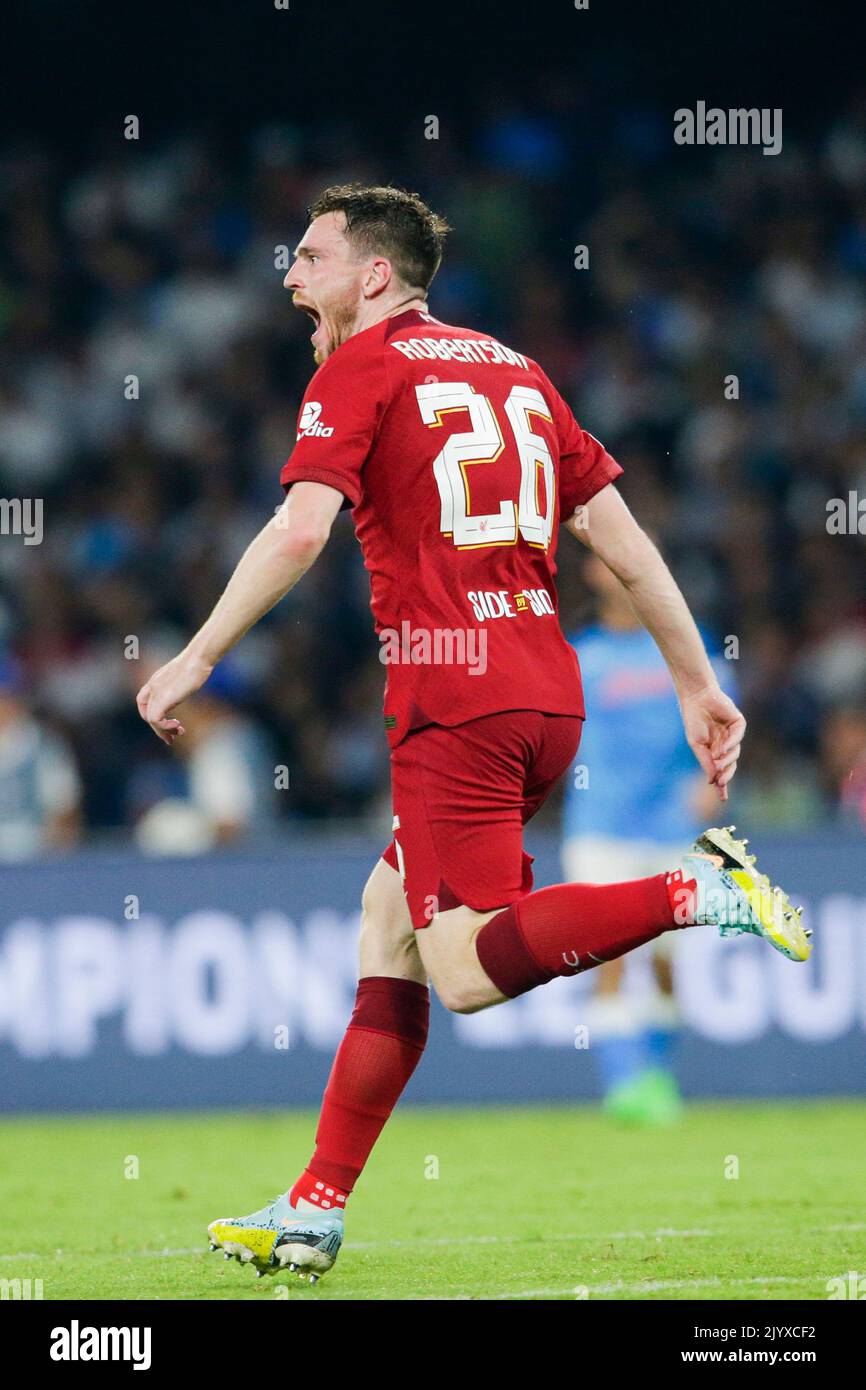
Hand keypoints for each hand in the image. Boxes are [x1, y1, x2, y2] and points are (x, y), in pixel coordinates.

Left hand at [136, 650, 212, 745]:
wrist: (198, 658)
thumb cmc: (198, 664)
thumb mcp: (185, 675)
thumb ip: (180, 682)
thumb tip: (192, 682)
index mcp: (156, 681)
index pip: (144, 702)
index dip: (154, 715)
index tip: (170, 722)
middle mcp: (152, 687)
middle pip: (146, 713)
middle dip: (159, 728)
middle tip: (172, 738)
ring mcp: (156, 692)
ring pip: (150, 718)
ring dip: (163, 731)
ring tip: (178, 734)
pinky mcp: (162, 698)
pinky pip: (155, 719)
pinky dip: (165, 726)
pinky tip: (178, 726)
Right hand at [678, 683, 745, 801]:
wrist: (696, 698)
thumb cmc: (693, 720)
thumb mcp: (697, 745)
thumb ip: (706, 762)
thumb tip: (712, 781)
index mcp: (714, 750)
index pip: (721, 770)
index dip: (722, 785)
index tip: (723, 799)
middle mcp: (725, 744)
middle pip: (730, 765)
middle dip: (726, 774)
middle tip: (721, 783)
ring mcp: (733, 734)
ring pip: (734, 753)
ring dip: (726, 760)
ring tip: (717, 762)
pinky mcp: (738, 723)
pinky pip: (737, 737)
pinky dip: (730, 745)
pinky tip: (721, 750)